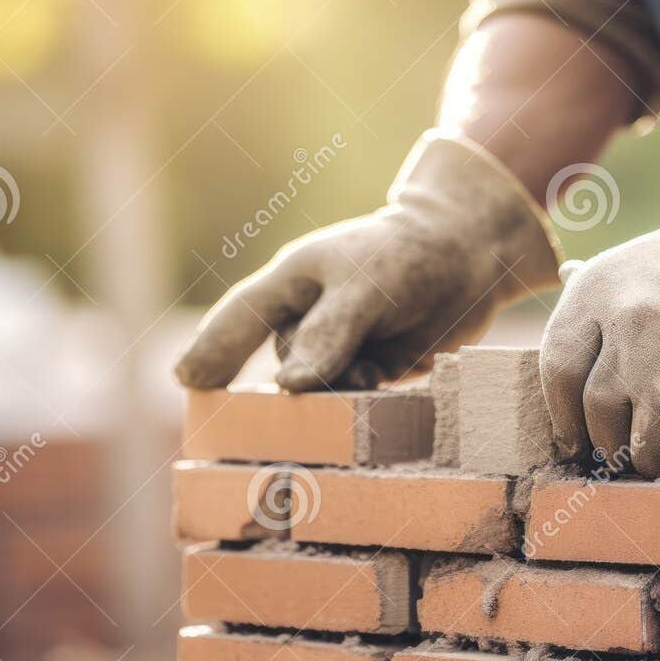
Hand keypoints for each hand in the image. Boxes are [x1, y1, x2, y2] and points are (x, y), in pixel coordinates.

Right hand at [176, 130, 561, 391]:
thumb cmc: (410, 256)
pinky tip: (383, 384)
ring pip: (319, 392)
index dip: (210, 350)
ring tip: (372, 370)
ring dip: (339, 395)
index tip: (186, 381)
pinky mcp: (372, 371)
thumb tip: (288, 387)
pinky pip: (353, 402)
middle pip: (284, 366)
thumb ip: (329, 334)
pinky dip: (363, 405)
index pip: (239, 318)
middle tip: (302, 402)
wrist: (473, 257)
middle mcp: (308, 318)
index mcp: (292, 282)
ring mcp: (339, 347)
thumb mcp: (365, 287)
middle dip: (296, 387)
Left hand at [539, 147, 659, 477]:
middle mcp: (615, 314)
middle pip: (582, 403)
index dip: (561, 409)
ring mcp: (649, 349)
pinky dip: (659, 463)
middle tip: (609, 451)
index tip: (575, 432)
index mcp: (595, 285)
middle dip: (594, 436)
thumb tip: (562, 271)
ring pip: (612, 430)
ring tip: (644, 454)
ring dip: (626, 454)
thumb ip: (597, 279)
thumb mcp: (641, 258)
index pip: (554, 363)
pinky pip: (654, 446)